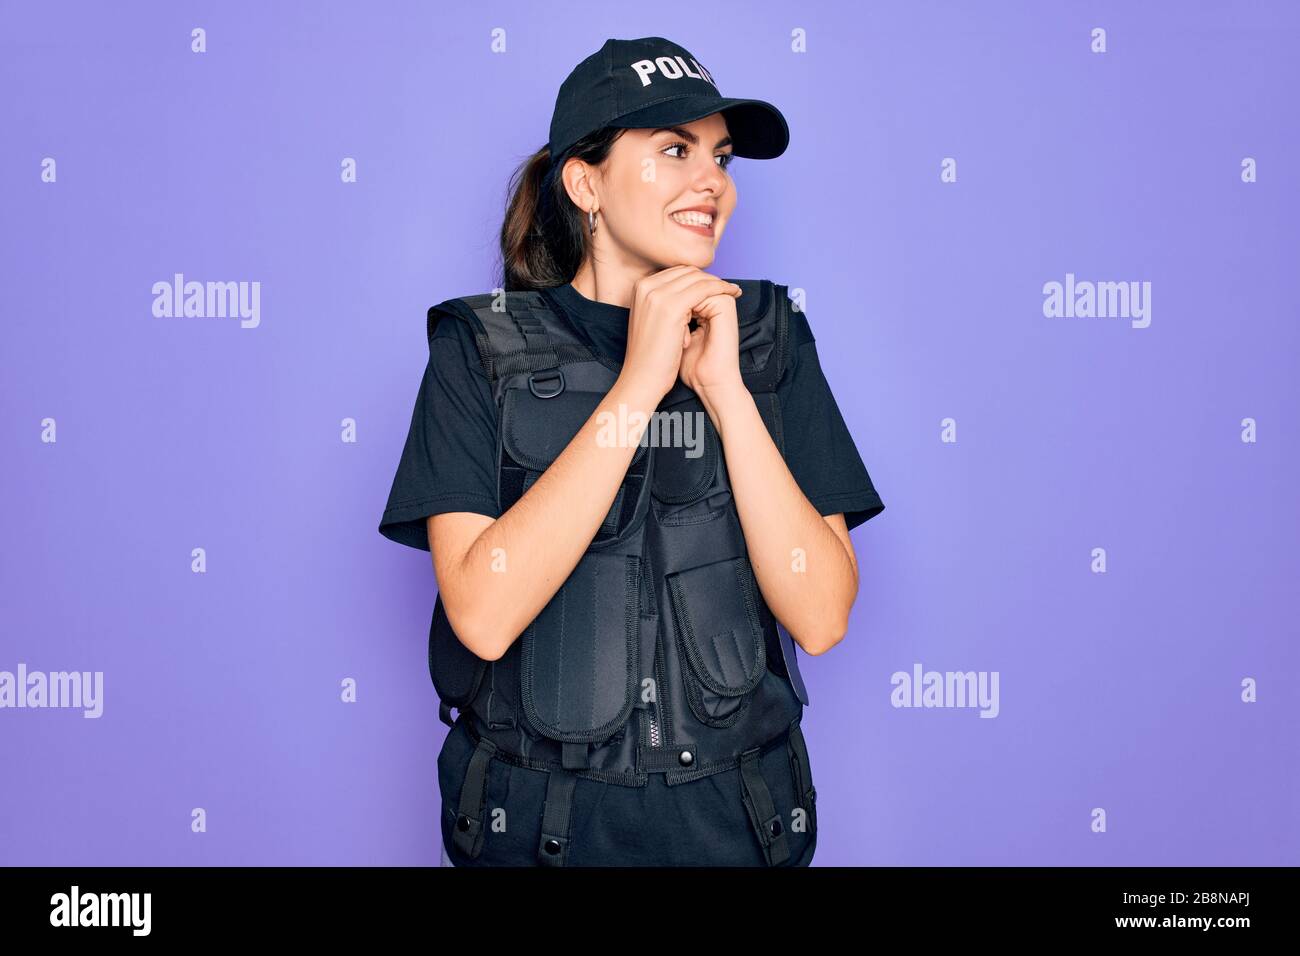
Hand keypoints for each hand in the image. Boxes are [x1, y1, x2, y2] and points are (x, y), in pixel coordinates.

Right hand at [617, 266, 742, 402]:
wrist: (642, 378)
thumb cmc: (649, 356)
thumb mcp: (652, 321)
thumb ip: (662, 303)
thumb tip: (685, 295)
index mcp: (640, 287)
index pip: (676, 272)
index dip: (698, 278)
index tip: (715, 285)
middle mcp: (645, 285)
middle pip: (686, 271)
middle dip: (710, 278)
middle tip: (729, 287)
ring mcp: (657, 294)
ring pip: (697, 278)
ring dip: (718, 283)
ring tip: (733, 291)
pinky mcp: (671, 306)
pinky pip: (704, 288)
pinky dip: (721, 289)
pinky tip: (733, 294)